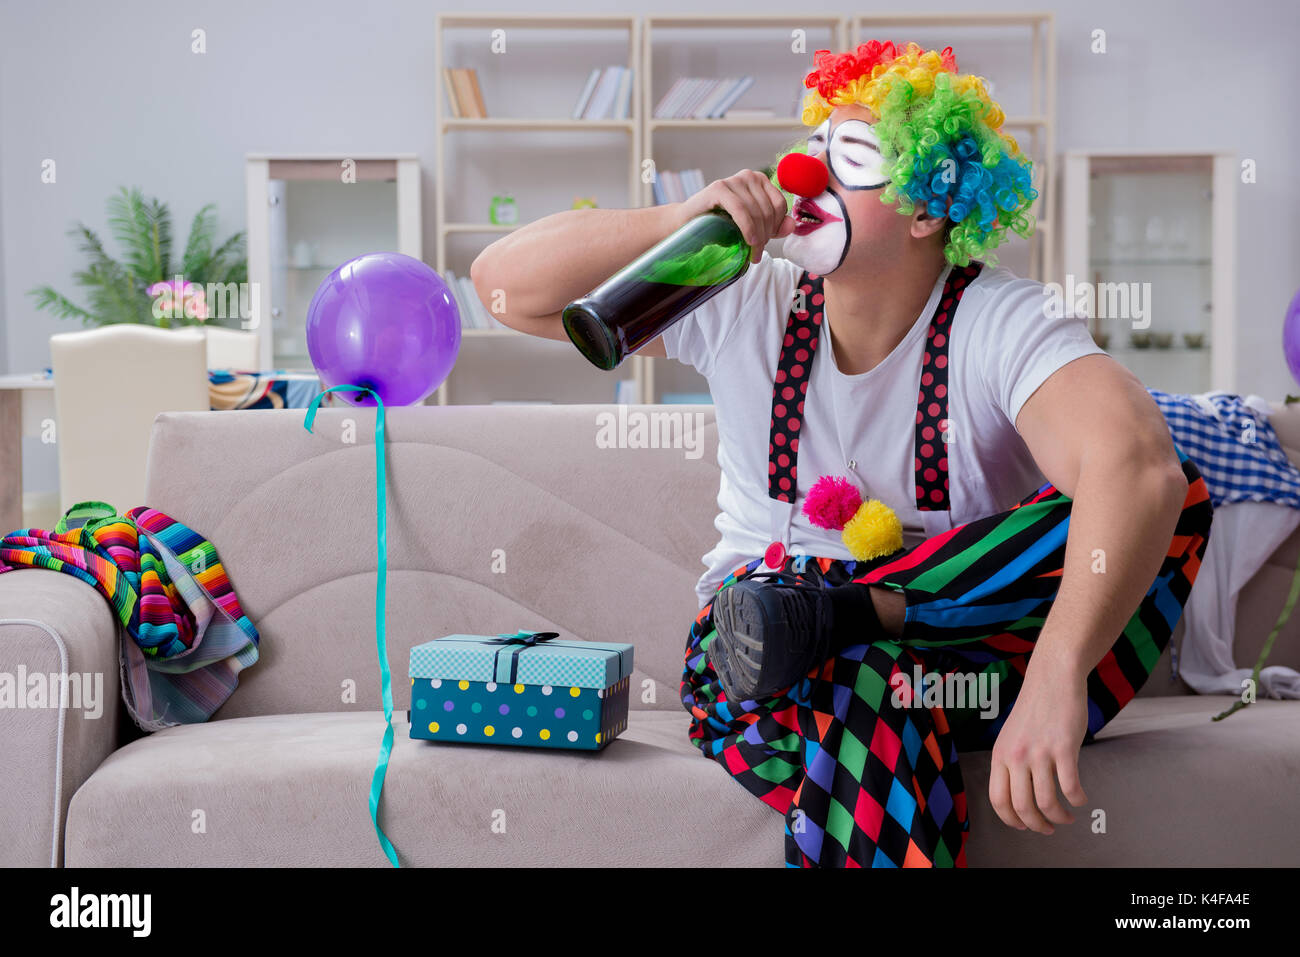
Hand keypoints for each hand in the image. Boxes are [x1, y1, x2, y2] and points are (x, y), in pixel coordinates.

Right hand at [678, 169, 795, 262]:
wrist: (686, 224)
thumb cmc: (719, 226)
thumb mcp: (751, 227)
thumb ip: (774, 226)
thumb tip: (792, 225)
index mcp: (760, 181)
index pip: (779, 205)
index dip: (775, 228)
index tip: (764, 244)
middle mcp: (748, 176)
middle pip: (768, 210)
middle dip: (765, 237)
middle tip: (756, 255)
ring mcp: (733, 180)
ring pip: (756, 212)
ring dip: (757, 237)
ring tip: (751, 254)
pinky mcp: (719, 187)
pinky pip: (741, 210)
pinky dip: (747, 228)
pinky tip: (747, 241)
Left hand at [988, 656, 1089, 834]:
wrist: (1052, 678)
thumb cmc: (1035, 709)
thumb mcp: (1011, 736)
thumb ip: (1011, 763)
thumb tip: (1019, 796)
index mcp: (1000, 755)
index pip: (998, 800)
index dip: (1011, 820)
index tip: (1024, 827)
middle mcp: (1016, 756)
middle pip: (1022, 807)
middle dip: (1037, 826)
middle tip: (1049, 829)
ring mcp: (1040, 752)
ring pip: (1047, 802)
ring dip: (1059, 818)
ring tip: (1067, 818)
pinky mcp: (1064, 748)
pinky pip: (1070, 786)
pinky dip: (1077, 800)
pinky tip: (1081, 799)